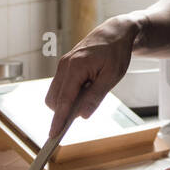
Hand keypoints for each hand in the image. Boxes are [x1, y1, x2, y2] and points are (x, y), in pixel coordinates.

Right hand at [45, 15, 142, 136]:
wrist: (114, 33)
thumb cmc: (116, 53)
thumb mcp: (112, 77)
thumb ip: (95, 96)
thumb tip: (82, 115)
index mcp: (76, 68)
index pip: (64, 100)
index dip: (58, 120)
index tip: (53, 135)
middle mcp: (64, 66)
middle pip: (54, 100)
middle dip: (63, 111)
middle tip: (87, 107)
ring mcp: (62, 65)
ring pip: (55, 94)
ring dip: (67, 102)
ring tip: (91, 91)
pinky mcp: (64, 66)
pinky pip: (60, 86)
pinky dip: (69, 94)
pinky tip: (86, 87)